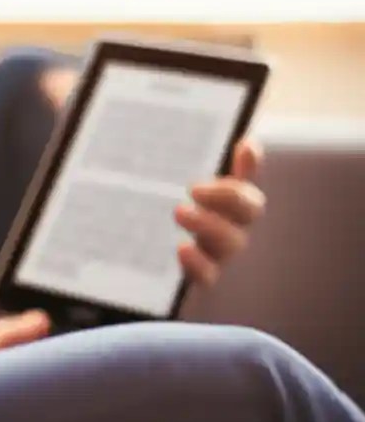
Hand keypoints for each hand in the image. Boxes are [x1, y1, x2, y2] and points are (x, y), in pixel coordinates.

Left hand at [0, 139, 265, 355]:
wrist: (66, 255)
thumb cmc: (87, 193)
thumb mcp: (88, 157)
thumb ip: (87, 125)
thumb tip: (60, 88)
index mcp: (197, 183)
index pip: (239, 168)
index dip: (248, 158)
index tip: (241, 143)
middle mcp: (210, 217)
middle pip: (249, 208)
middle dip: (231, 194)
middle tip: (193, 187)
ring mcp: (200, 251)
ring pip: (234, 243)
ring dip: (215, 227)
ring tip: (178, 213)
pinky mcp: (180, 282)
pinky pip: (206, 279)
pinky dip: (201, 265)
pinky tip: (179, 250)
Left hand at [174, 139, 265, 285]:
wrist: (171, 249)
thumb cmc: (200, 212)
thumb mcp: (212, 189)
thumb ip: (235, 170)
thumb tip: (251, 143)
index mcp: (238, 211)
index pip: (248, 203)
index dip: (230, 192)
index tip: (198, 185)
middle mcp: (234, 233)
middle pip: (242, 222)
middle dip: (222, 201)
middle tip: (192, 191)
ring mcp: (220, 256)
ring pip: (228, 247)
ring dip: (207, 227)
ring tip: (180, 211)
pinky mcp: (202, 275)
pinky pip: (208, 278)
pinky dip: (198, 265)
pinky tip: (182, 248)